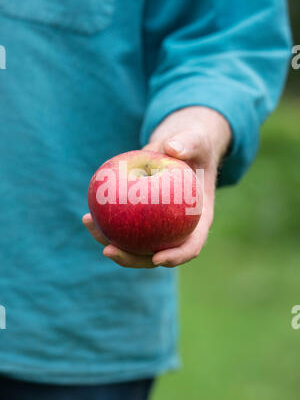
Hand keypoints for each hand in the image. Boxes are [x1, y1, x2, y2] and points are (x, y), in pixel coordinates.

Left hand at [82, 106, 230, 267]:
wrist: (178, 148)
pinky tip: (88, 216)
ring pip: (135, 246)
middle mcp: (177, 230)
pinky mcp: (141, 220)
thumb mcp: (195, 140)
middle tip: (109, 250)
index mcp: (198, 221)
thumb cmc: (192, 146)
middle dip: (132, 259)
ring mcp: (157, 228)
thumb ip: (188, 143)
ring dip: (111, 243)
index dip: (176, 257)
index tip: (158, 258)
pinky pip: (123, 228)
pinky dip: (106, 225)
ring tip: (90, 226)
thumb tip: (171, 148)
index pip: (191, 246)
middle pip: (156, 255)